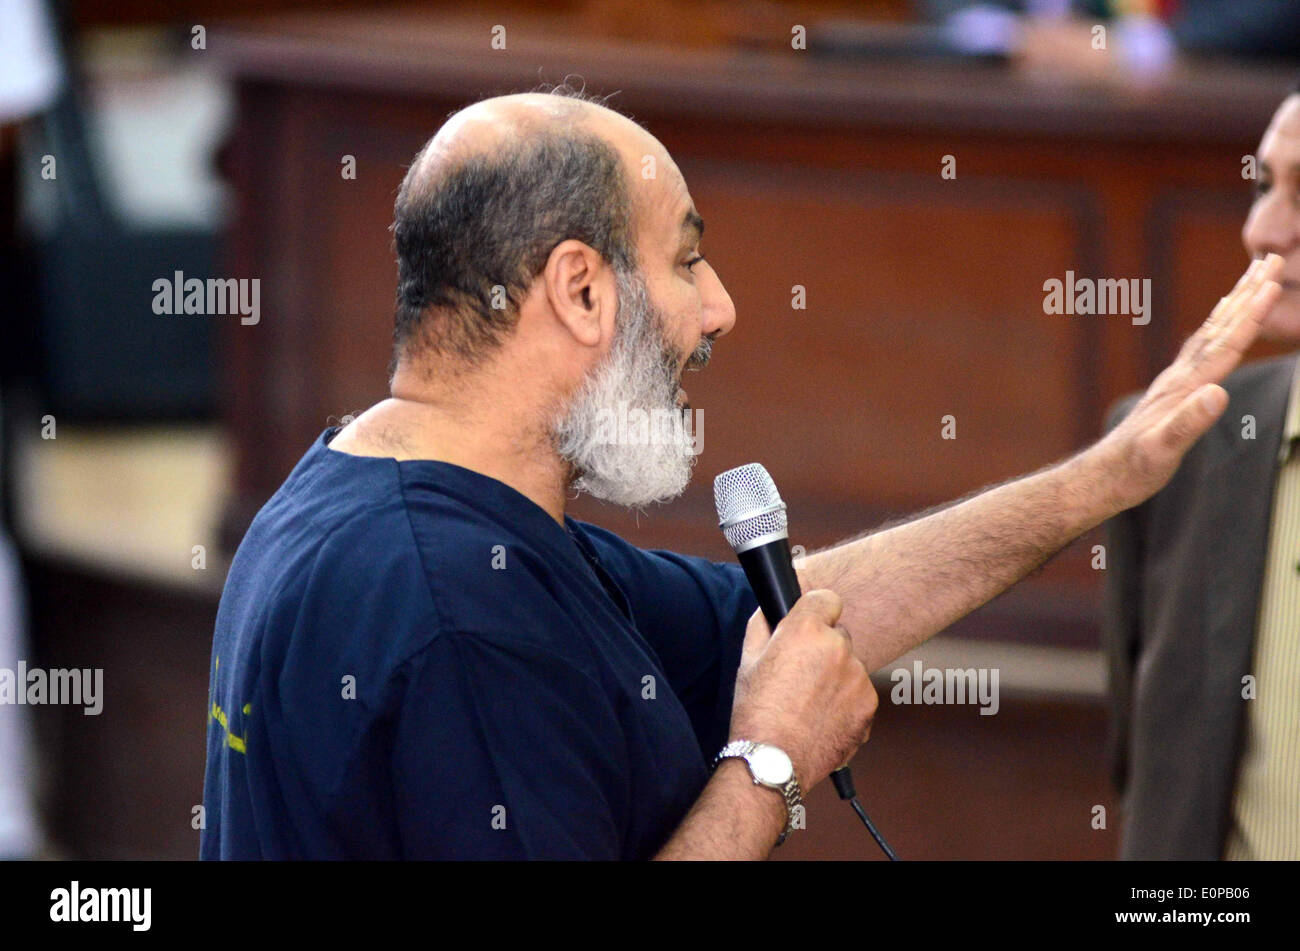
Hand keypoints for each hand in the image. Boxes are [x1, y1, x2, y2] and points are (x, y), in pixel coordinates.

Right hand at [728, 590, 876, 790]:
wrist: (775, 760)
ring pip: (850, 667)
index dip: (817, 613)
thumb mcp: (748, 661)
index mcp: (807, 630)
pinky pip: (859, 694)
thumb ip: (762, 626)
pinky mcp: (869, 705)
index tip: (810, 626)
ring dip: (836, 678)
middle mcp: (838, 647)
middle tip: (801, 676)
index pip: (827, 599)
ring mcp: (858, 677)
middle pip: (839, 635)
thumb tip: (769, 611)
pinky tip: (821, 719)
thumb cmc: (757, 711)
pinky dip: (846, 703)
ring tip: (809, 705)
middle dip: (824, 649)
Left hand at [1092, 253, 1283, 512]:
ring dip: (1234, 304)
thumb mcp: (1163, 450)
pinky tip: (1220, 324)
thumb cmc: (1132, 469)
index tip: (1272, 283)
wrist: (1101, 477)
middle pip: (1220, 327)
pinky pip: (1201, 349)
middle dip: (1248, 294)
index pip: (1225, 344)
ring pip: (1211, 333)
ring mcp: (1175, 382)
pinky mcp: (1171, 391)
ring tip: (1253, 276)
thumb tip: (1218, 393)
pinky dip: (1216, 329)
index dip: (1250, 314)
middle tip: (1271, 260)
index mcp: (1185, 388)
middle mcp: (1180, 377)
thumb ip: (1189, 423)